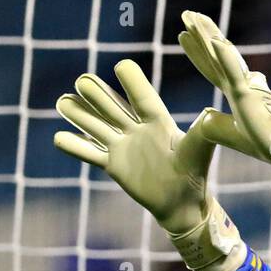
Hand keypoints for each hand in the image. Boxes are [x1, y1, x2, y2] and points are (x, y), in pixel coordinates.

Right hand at [54, 59, 214, 235]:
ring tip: (63, 101)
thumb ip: (202, 132)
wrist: (181, 203)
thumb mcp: (199, 150)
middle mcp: (136, 128)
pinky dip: (75, 147)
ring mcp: (122, 145)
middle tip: (82, 82)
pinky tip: (59, 137)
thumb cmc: (194, 174)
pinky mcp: (113, 165)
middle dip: (97, 94)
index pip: (141, 96)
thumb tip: (212, 113)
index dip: (131, 82)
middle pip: (112, 106)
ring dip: (80, 114)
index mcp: (158, 120)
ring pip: (96, 125)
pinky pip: (90, 154)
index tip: (121, 67)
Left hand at [177, 11, 270, 180]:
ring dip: (209, 35)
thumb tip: (206, 112)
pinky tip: (215, 42)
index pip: (211, 68)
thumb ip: (218, 123)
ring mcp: (245, 87)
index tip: (182, 35)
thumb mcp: (233, 133)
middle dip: (200, 34)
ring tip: (194, 16)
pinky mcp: (250, 97)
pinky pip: (236, 74)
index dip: (197, 52)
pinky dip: (226, 57)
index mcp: (235, 93)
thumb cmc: (265, 143)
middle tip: (186, 14)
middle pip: (215, 55)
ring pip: (223, 56)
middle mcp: (240, 84)